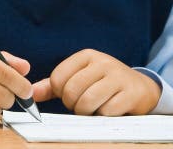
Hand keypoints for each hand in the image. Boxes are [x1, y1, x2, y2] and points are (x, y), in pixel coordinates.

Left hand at [32, 49, 159, 115]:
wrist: (141, 87)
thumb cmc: (104, 83)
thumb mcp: (80, 77)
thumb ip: (54, 85)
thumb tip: (31, 93)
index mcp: (86, 56)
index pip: (58, 78)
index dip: (60, 93)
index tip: (70, 95)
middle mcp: (102, 62)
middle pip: (71, 91)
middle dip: (73, 105)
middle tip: (82, 105)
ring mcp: (117, 77)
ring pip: (87, 102)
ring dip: (87, 112)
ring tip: (94, 108)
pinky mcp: (130, 93)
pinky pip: (106, 111)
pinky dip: (104, 116)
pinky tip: (110, 110)